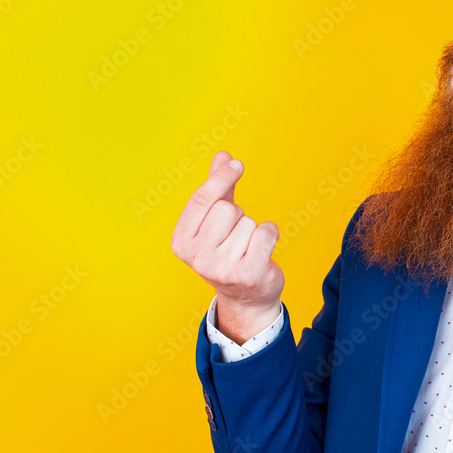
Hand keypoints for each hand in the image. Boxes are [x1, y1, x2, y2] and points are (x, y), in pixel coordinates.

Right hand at [171, 151, 283, 342]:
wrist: (247, 296)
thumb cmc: (230, 251)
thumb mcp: (216, 220)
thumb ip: (218, 188)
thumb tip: (223, 155)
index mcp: (182, 242)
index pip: (202, 199)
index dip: (221, 177)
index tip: (236, 164)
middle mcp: (197, 257)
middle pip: (226, 209)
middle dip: (238, 214)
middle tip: (236, 235)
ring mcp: (222, 268)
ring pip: (248, 222)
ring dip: (253, 229)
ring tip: (247, 248)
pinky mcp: (248, 273)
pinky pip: (266, 232)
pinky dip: (270, 234)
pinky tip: (262, 250)